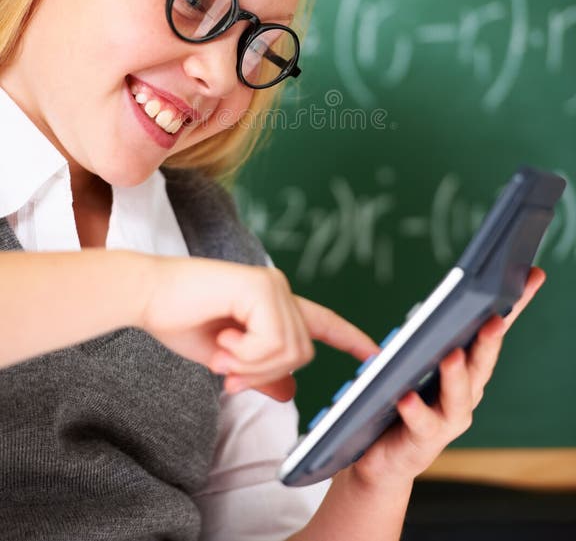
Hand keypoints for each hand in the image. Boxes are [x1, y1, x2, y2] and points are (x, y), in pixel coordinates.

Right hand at [141, 257, 377, 399]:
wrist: (147, 296)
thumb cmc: (180, 320)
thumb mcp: (226, 359)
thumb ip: (259, 372)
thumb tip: (290, 392)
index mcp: (273, 304)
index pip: (323, 322)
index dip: (350, 339)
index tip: (376, 354)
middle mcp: (279, 290)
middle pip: (302, 354)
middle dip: (264, 372)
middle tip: (227, 372)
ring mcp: (272, 286)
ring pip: (290, 351)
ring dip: (251, 365)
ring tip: (221, 352)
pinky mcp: (260, 287)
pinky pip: (273, 342)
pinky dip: (246, 354)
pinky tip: (223, 339)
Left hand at [347, 267, 545, 487]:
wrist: (383, 455)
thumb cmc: (404, 396)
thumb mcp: (419, 357)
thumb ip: (433, 332)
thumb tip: (449, 294)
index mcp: (469, 365)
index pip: (494, 329)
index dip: (516, 302)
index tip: (532, 274)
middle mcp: (467, 391)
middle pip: (482, 361)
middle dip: (489, 338)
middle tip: (494, 317)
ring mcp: (448, 418)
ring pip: (458, 395)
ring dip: (456, 375)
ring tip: (451, 355)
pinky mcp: (423, 438)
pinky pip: (420, 422)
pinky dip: (414, 409)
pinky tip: (405, 396)